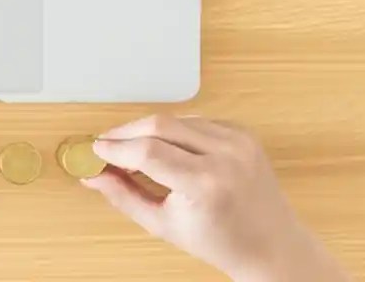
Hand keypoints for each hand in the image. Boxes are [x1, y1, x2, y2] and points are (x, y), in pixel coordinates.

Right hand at [83, 115, 348, 281]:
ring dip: (149, 130)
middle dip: (126, 132)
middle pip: (160, 125)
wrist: (272, 245)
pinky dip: (175, 130)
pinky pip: (198, 120)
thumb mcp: (164, 225)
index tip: (96, 150)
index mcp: (206, 185)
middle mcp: (226, 156)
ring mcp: (239, 141)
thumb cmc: (221, 242)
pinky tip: (166, 147)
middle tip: (107, 145)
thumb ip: (124, 196)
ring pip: (177, 119)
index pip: (148, 152)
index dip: (116, 148)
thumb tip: (92, 175)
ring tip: (133, 150)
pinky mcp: (244, 133)